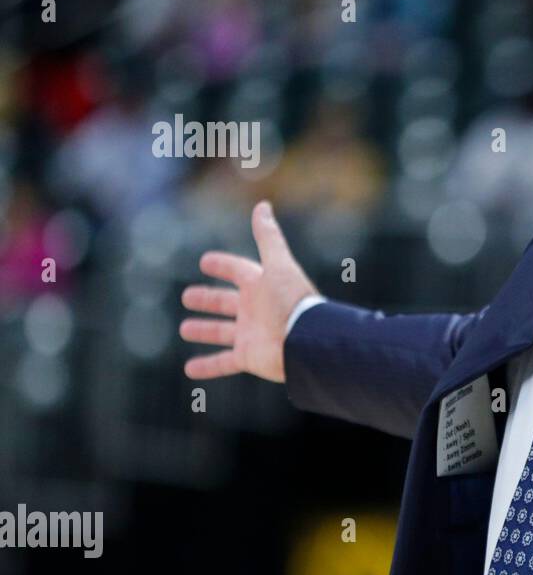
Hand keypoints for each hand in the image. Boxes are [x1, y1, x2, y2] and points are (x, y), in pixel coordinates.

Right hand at [180, 201, 317, 382]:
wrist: (306, 341)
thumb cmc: (292, 301)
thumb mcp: (279, 265)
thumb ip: (268, 237)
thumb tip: (262, 205)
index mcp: (262, 286)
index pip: (239, 271)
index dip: (223, 265)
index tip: (205, 261)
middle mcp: (255, 310)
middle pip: (226, 302)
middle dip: (207, 299)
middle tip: (187, 296)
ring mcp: (251, 335)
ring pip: (222, 332)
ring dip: (205, 330)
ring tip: (185, 328)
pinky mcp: (248, 357)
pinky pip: (223, 363)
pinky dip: (207, 367)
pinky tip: (189, 369)